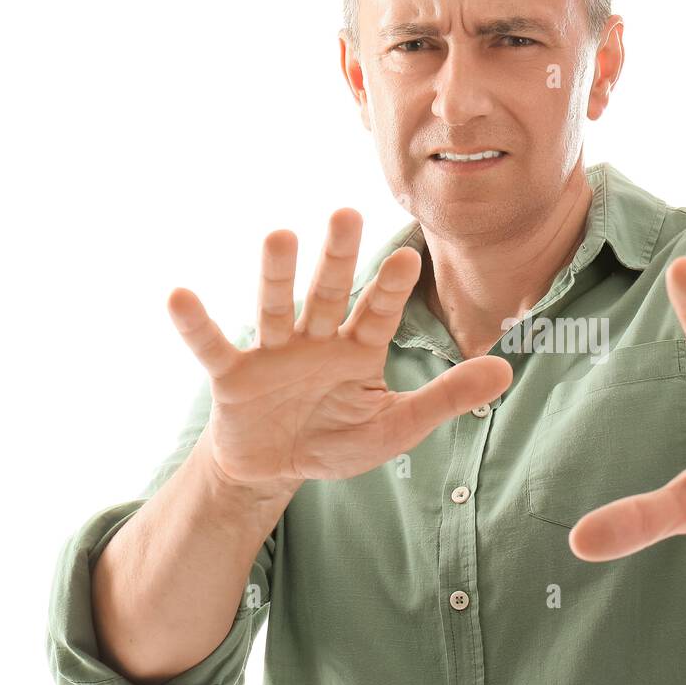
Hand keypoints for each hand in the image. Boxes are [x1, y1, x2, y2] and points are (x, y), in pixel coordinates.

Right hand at [166, 209, 511, 489]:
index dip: (390, 289)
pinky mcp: (232, 376)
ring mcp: (272, 354)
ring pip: (276, 308)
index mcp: (358, 349)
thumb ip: (447, 397)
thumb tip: (506, 370)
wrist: (275, 470)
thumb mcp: (397, 427)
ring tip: (278, 235)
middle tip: (345, 214)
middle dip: (336, 258)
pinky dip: (196, 324)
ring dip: (276, 275)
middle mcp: (316, 340)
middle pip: (328, 294)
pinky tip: (179, 295)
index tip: (407, 257)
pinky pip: (212, 347)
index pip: (378, 313)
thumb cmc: (336, 439)